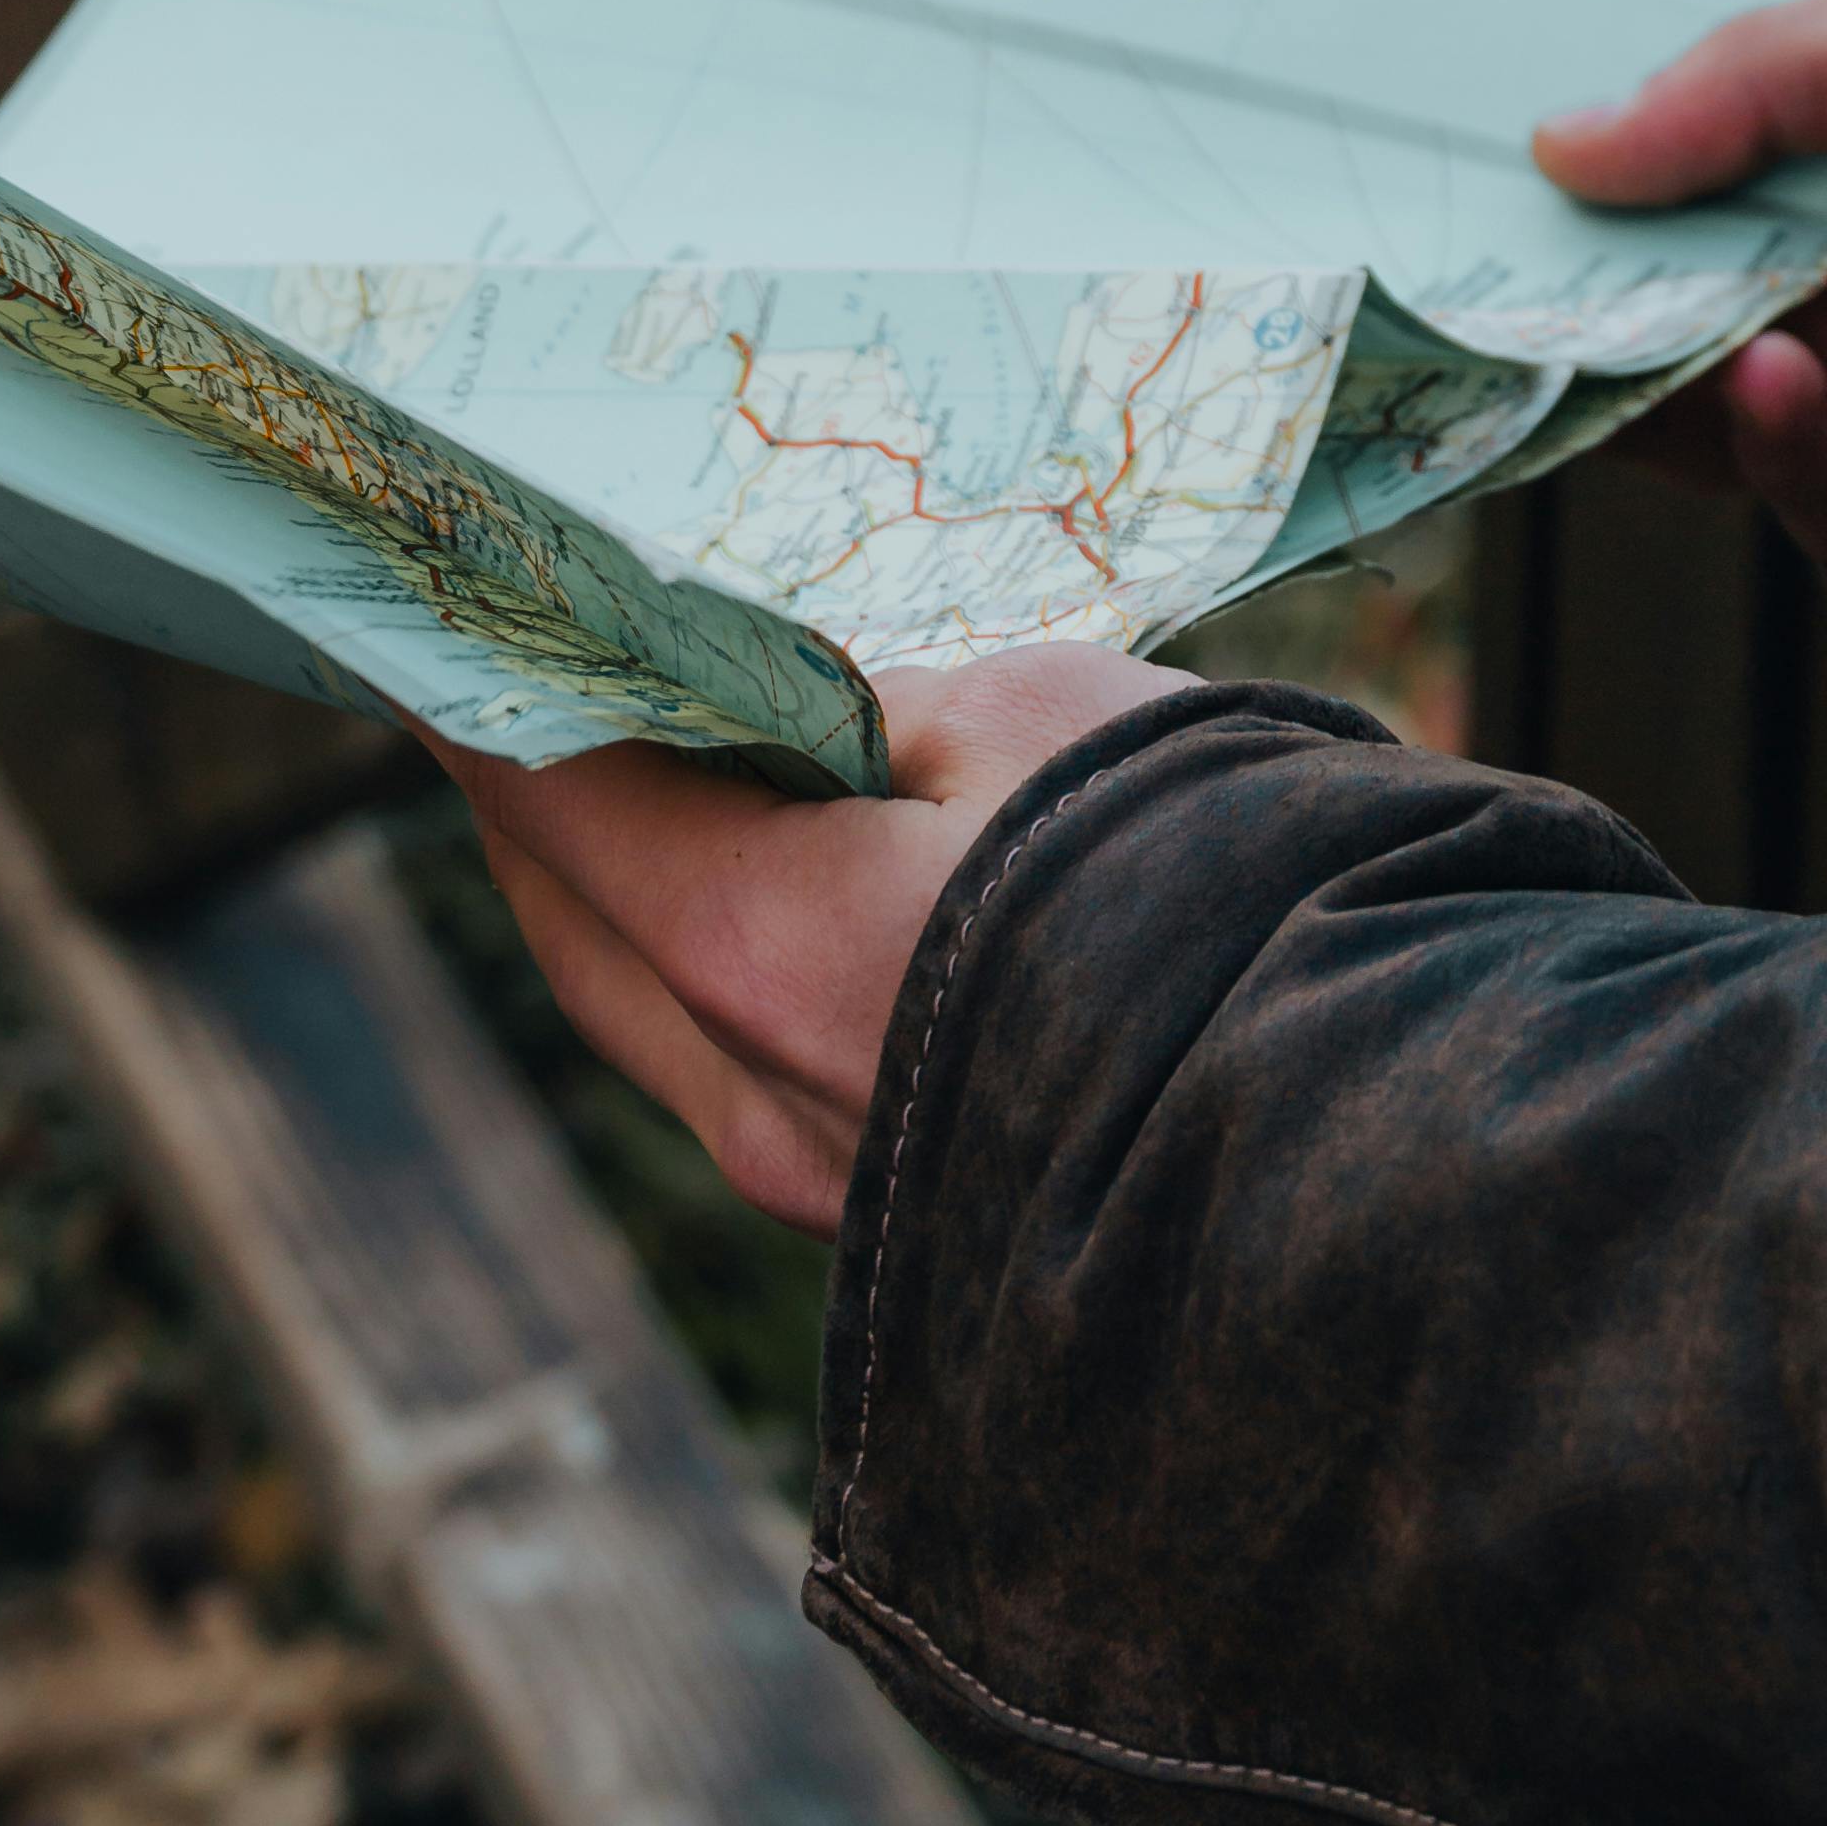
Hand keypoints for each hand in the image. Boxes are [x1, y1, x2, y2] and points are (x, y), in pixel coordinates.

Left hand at [422, 644, 1189, 1236]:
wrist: (1394, 1146)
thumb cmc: (1220, 888)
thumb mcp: (1032, 715)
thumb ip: (869, 700)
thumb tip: (779, 694)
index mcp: (750, 948)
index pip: (540, 787)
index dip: (478, 681)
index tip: (432, 600)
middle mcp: (746, 1093)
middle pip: (566, 912)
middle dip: (529, 783)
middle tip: (513, 668)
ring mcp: (817, 1182)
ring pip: (648, 1004)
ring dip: (625, 881)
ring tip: (637, 758)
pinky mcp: (894, 1225)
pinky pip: (742, 1069)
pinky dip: (718, 961)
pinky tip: (772, 882)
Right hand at [1532, 0, 1826, 658]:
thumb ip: (1748, 75)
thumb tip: (1563, 143)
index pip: (1702, 174)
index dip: (1601, 180)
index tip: (1495, 177)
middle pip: (1684, 300)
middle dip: (1585, 293)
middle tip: (1479, 278)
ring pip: (1719, 414)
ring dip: (1659, 376)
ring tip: (1611, 331)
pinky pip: (1824, 502)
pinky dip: (1783, 447)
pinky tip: (1779, 383)